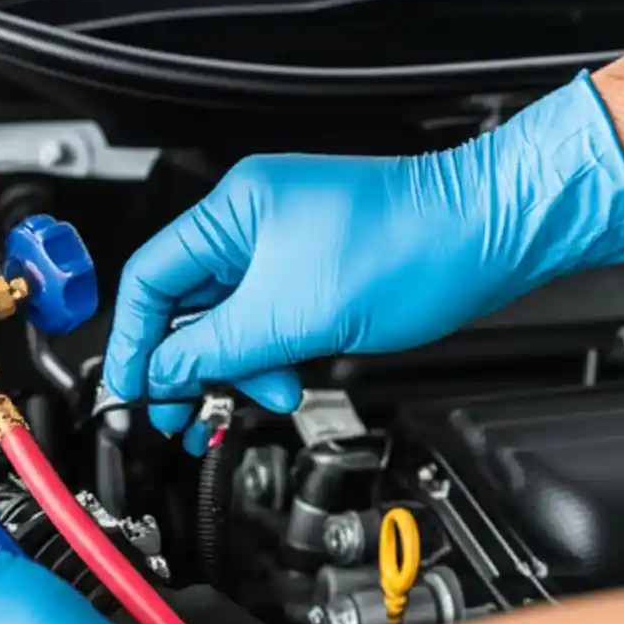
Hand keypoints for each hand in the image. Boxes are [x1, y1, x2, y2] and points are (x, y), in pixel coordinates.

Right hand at [104, 70, 623, 454]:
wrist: (491, 236)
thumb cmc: (410, 245)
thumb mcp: (291, 315)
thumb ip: (215, 349)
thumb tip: (163, 373)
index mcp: (233, 211)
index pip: (152, 278)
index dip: (136, 340)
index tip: (132, 388)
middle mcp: (251, 222)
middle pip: (188, 303)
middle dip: (186, 364)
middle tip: (181, 413)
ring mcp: (284, 246)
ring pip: (230, 319)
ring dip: (234, 366)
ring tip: (251, 398)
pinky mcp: (314, 270)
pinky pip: (267, 320)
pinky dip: (267, 355)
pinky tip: (281, 381)